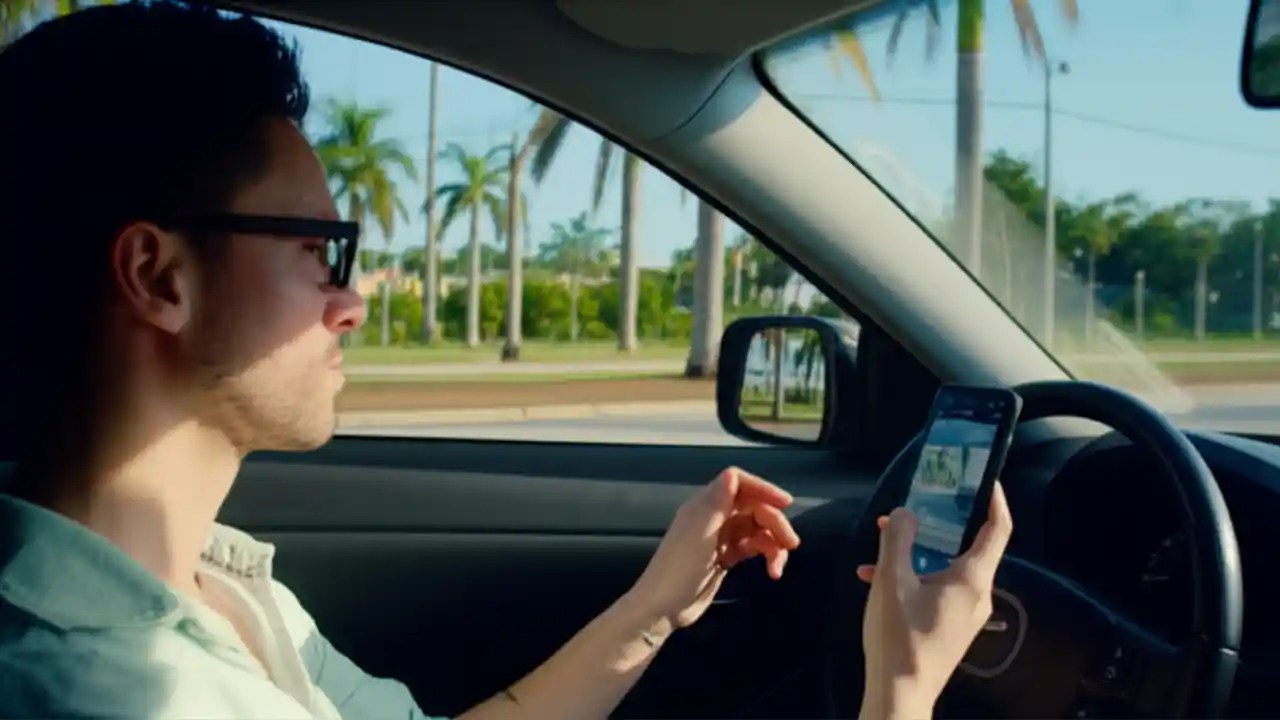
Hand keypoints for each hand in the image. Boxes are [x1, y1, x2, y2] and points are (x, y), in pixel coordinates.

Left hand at [628, 467, 800, 629]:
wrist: (662, 608)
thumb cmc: (679, 569)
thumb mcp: (699, 534)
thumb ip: (717, 504)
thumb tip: (732, 473)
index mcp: (705, 506)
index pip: (738, 483)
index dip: (763, 488)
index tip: (785, 503)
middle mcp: (713, 517)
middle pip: (753, 507)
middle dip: (775, 522)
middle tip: (791, 544)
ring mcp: (720, 538)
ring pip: (757, 529)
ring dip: (773, 544)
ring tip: (778, 568)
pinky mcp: (725, 558)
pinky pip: (753, 547)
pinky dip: (765, 556)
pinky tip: (772, 571)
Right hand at [856, 482, 1012, 719]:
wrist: (899, 694)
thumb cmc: (899, 636)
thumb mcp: (891, 580)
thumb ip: (899, 539)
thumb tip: (908, 513)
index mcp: (972, 579)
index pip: (998, 528)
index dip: (994, 499)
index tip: (983, 478)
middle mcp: (977, 595)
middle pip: (966, 545)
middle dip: (937, 522)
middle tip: (915, 504)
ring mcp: (965, 614)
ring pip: (945, 567)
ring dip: (915, 551)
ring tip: (883, 540)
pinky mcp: (949, 628)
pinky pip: (936, 589)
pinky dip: (912, 578)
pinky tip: (874, 578)